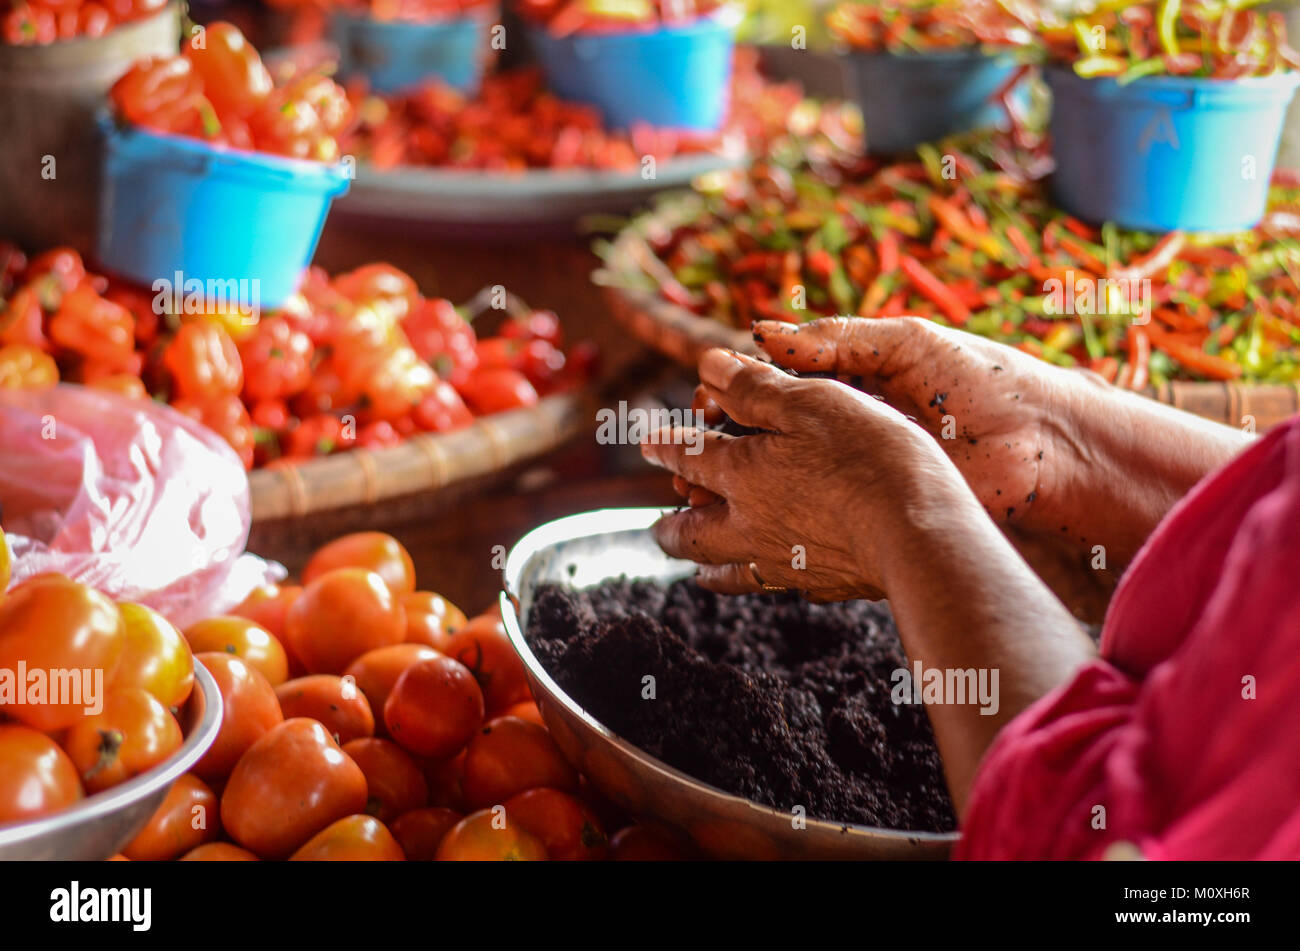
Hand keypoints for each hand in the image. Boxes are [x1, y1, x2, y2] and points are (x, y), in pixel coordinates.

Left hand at [641, 348, 975, 600]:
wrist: (918, 535)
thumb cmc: (868, 457)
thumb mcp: (811, 402)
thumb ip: (755, 388)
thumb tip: (708, 366)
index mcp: (741, 476)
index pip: (688, 458)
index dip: (666, 447)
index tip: (647, 444)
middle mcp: (750, 527)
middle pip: (692, 533)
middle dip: (670, 527)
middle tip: (658, 526)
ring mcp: (784, 564)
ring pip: (727, 572)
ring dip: (706, 565)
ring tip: (699, 568)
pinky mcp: (823, 585)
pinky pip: (778, 587)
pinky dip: (763, 582)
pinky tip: (776, 579)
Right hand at [735, 317, 1251, 618]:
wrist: (1049, 450)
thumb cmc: (987, 383)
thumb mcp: (909, 342)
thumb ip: (836, 336)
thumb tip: (759, 334)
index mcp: (857, 379)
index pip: (778, 383)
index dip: (736, 391)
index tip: (701, 399)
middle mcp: (852, 427)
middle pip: (771, 433)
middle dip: (726, 442)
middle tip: (685, 450)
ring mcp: (861, 472)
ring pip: (786, 478)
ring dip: (742, 486)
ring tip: (699, 492)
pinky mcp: (876, 511)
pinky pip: (818, 515)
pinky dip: (780, 520)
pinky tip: (748, 523)